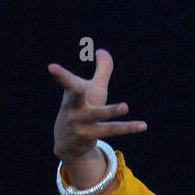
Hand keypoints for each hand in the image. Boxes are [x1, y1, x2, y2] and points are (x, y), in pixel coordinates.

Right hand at [48, 47, 146, 161]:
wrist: (67, 143)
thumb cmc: (80, 109)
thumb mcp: (89, 89)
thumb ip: (100, 71)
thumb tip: (102, 51)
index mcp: (71, 93)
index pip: (65, 81)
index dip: (59, 74)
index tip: (51, 68)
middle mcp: (73, 108)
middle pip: (74, 97)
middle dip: (75, 91)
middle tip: (78, 87)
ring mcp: (80, 124)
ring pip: (98, 116)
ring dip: (111, 111)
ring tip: (125, 106)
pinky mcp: (91, 137)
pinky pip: (112, 131)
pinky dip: (128, 128)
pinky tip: (143, 125)